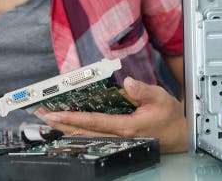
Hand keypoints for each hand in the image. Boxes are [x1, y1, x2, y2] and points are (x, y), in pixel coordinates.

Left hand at [34, 76, 186, 152]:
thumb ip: (142, 90)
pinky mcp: (117, 138)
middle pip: (83, 132)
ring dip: (66, 128)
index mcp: (127, 126)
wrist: (179, 135)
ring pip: (86, 136)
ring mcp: (117, 139)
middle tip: (42, 115)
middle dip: (61, 124)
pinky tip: (68, 125)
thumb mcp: (160, 97)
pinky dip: (78, 130)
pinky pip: (93, 136)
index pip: (93, 122)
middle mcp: (119, 135)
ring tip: (49, 119)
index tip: (55, 113)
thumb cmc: (169, 116)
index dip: (72, 118)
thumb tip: (127, 82)